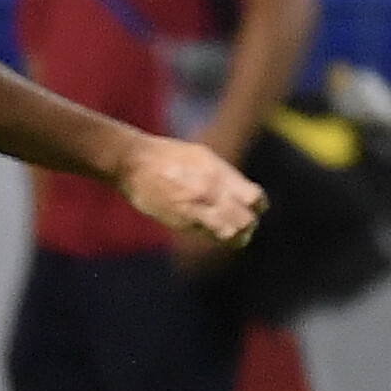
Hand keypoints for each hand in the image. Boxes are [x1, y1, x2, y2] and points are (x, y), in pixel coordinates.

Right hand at [116, 134, 267, 249]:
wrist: (134, 162)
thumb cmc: (166, 156)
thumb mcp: (201, 156)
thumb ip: (222, 174)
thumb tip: (237, 191)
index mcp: (218, 172)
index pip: (254, 199)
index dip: (257, 207)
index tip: (252, 208)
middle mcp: (212, 190)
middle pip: (246, 220)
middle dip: (247, 224)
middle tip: (242, 224)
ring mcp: (197, 207)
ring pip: (231, 232)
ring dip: (234, 235)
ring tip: (229, 232)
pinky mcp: (182, 220)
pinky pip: (209, 234)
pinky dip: (214, 235)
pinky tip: (209, 229)